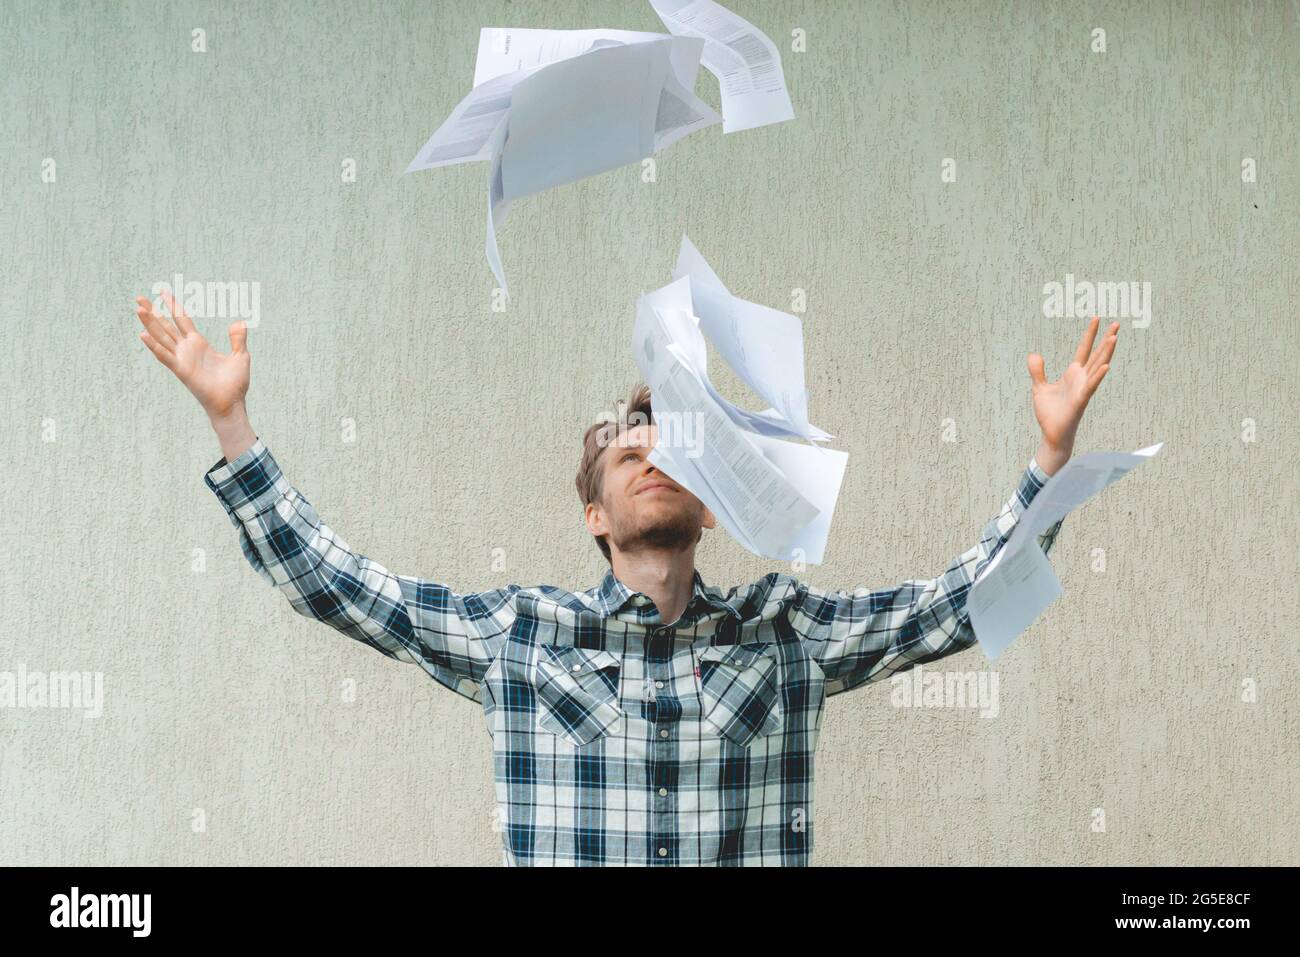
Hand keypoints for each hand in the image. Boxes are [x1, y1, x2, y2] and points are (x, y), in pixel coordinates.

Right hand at [135, 290, 255, 460]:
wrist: (232, 404)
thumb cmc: (235, 384)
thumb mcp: (240, 356)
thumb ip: (238, 339)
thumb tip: (240, 321)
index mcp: (199, 344)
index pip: (182, 320)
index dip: (173, 305)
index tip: (163, 291)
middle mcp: (187, 349)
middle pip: (166, 326)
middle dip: (153, 311)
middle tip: (138, 298)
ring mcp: (182, 359)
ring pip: (161, 337)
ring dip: (149, 323)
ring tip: (138, 308)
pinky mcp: (181, 371)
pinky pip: (164, 356)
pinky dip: (153, 346)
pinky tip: (142, 334)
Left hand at [1027, 316, 1117, 472]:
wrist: (1051, 434)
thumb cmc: (1049, 413)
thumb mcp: (1039, 387)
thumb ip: (1037, 370)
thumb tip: (1034, 354)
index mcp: (1073, 374)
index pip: (1083, 349)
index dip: (1089, 334)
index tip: (1096, 318)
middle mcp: (1081, 379)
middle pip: (1096, 355)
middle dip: (1106, 339)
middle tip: (1117, 323)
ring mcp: (1083, 389)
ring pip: (1097, 367)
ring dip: (1106, 353)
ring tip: (1115, 337)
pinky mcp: (1080, 401)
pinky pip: (1090, 387)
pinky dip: (1098, 377)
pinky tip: (1106, 367)